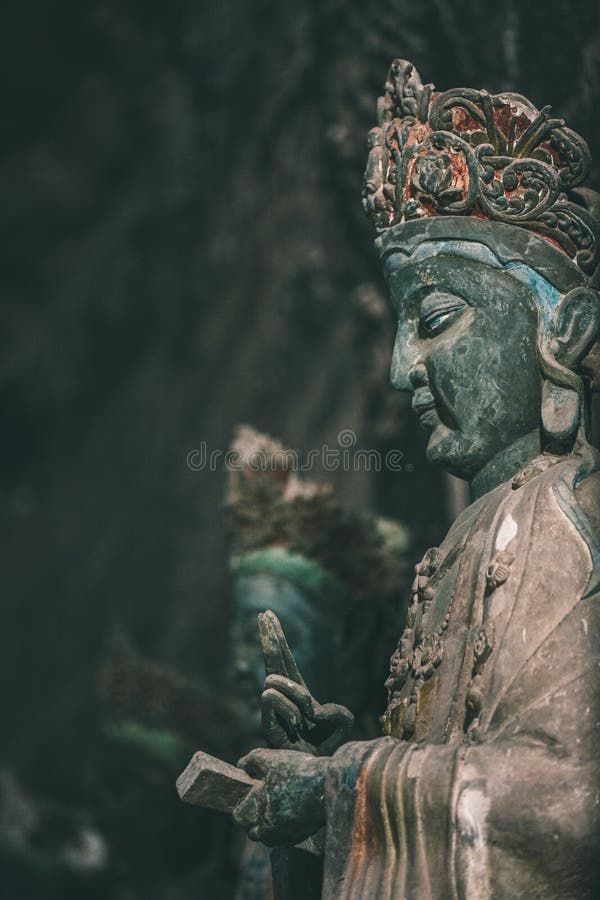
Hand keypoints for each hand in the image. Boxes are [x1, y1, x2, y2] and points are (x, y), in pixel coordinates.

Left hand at [233, 748, 327, 845]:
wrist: (328, 785)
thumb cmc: (298, 771)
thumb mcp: (271, 758)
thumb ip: (251, 760)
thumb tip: (241, 765)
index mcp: (259, 808)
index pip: (239, 817)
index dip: (241, 806)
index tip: (247, 797)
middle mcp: (269, 826)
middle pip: (251, 831)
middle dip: (252, 819)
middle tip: (261, 803)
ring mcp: (284, 834)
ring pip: (267, 838)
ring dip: (266, 828)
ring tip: (273, 811)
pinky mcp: (299, 836)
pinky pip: (283, 840)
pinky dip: (281, 831)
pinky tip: (288, 816)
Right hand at [258, 611, 353, 755]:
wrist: (319, 773)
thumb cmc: (329, 748)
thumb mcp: (344, 723)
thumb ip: (336, 710)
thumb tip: (311, 710)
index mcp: (298, 693)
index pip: (284, 661)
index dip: (276, 639)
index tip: (267, 615)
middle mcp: (282, 699)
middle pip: (272, 661)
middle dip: (269, 637)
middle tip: (264, 613)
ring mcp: (272, 712)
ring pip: (272, 682)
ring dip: (294, 695)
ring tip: (305, 718)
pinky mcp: (267, 726)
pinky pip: (270, 699)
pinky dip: (290, 708)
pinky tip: (298, 724)